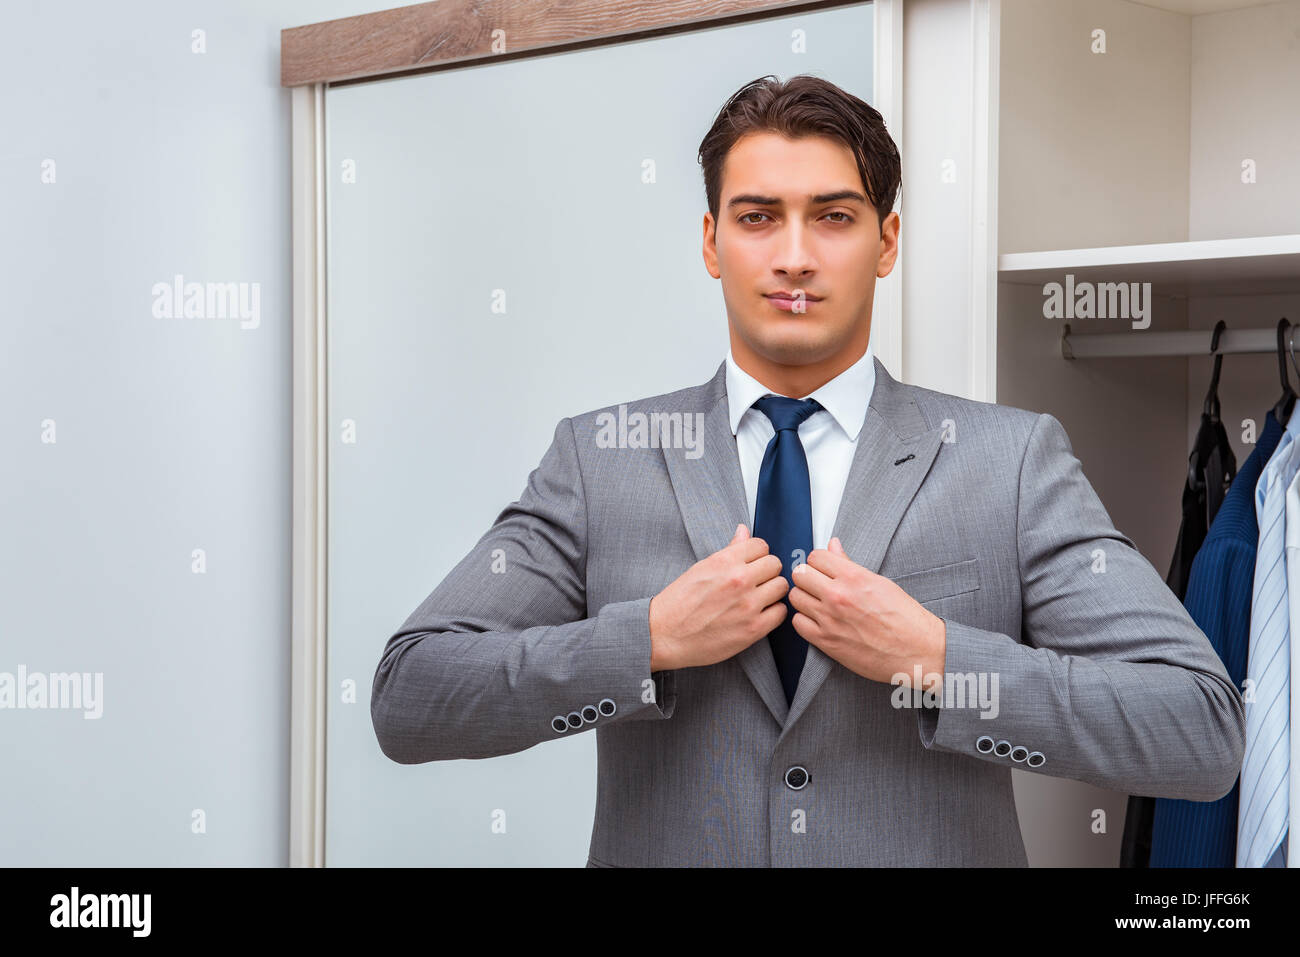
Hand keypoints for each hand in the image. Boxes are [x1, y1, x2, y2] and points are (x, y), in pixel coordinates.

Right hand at [648, 524, 788, 670]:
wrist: (665, 635)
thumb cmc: (679, 602)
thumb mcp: (701, 568)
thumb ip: (728, 550)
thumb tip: (743, 531)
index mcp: (725, 562)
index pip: (761, 545)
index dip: (757, 554)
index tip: (752, 563)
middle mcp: (739, 580)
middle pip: (775, 564)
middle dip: (767, 571)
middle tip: (757, 581)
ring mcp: (748, 605)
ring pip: (782, 587)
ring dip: (773, 591)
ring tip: (759, 598)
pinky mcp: (753, 629)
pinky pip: (780, 612)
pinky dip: (773, 612)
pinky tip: (759, 614)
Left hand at [787, 537, 946, 688]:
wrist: (917, 651)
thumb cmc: (905, 617)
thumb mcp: (880, 583)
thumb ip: (849, 564)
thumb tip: (833, 545)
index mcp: (854, 577)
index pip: (815, 556)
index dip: (819, 562)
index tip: (824, 569)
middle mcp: (838, 596)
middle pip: (800, 574)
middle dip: (808, 577)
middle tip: (818, 585)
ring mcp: (829, 619)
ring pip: (795, 597)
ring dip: (804, 598)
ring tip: (818, 603)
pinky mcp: (826, 641)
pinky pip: (797, 623)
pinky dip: (805, 621)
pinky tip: (818, 621)